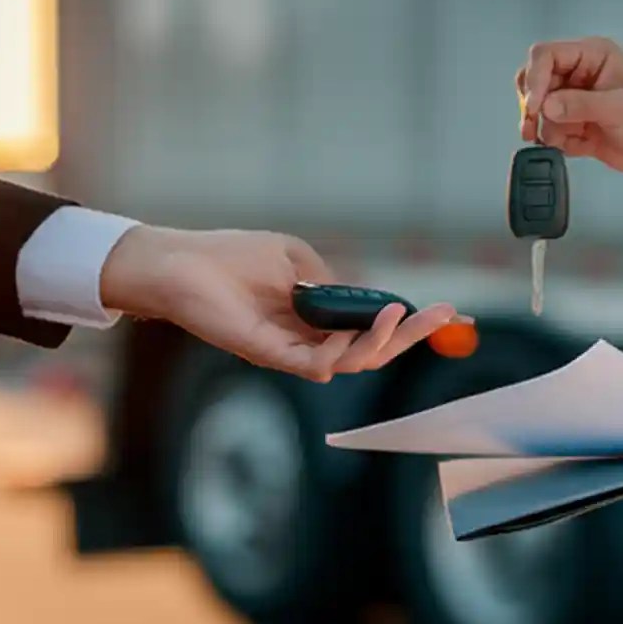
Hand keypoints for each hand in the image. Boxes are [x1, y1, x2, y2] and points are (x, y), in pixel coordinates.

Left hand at [98, 226, 461, 381]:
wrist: (176, 265)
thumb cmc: (227, 257)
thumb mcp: (292, 258)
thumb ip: (327, 281)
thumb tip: (358, 298)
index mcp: (314, 319)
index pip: (369, 330)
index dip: (408, 326)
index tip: (447, 312)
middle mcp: (306, 340)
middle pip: (370, 352)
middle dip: (411, 337)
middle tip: (443, 317)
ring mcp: (288, 349)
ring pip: (350, 364)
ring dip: (380, 345)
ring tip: (399, 318)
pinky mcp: (266, 352)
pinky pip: (314, 366)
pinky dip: (342, 352)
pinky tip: (361, 329)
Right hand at [516, 36, 622, 193]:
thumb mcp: (622, 107)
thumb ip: (581, 105)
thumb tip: (546, 107)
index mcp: (592, 56)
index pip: (546, 55)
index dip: (535, 79)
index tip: (536, 107)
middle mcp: (580, 76)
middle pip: (536, 81)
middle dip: (532, 105)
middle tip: (531, 127)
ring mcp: (578, 103)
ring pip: (541, 110)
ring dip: (544, 127)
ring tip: (561, 141)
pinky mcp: (579, 127)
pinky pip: (552, 132)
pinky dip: (556, 142)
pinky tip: (574, 147)